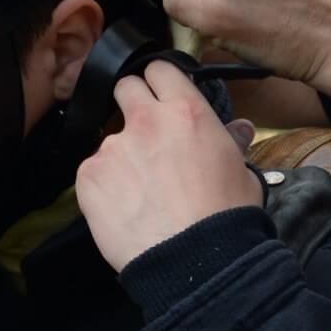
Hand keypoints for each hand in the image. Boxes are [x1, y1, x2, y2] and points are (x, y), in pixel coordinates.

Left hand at [76, 61, 263, 271]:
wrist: (193, 261)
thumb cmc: (225, 217)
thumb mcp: (241, 172)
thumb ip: (230, 143)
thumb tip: (237, 129)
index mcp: (186, 111)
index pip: (160, 70)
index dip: (160, 83)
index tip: (162, 98)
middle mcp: (145, 120)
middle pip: (125, 87)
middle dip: (132, 104)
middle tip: (145, 134)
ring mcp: (112, 147)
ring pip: (109, 139)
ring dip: (121, 156)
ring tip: (139, 193)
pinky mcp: (89, 176)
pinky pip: (93, 172)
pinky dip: (104, 187)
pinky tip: (123, 209)